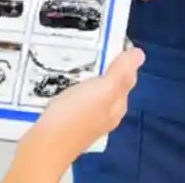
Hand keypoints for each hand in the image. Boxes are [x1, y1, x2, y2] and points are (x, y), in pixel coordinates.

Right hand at [16, 48, 144, 172]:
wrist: (45, 147)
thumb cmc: (75, 115)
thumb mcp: (103, 90)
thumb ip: (121, 73)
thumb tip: (140, 55)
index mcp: (118, 105)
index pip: (127, 77)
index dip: (122, 57)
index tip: (108, 37)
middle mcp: (107, 114)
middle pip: (111, 85)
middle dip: (105, 65)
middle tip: (90, 44)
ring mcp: (88, 121)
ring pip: (95, 93)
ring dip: (89, 76)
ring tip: (77, 59)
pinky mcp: (70, 123)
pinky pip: (78, 100)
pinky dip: (76, 88)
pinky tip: (65, 83)